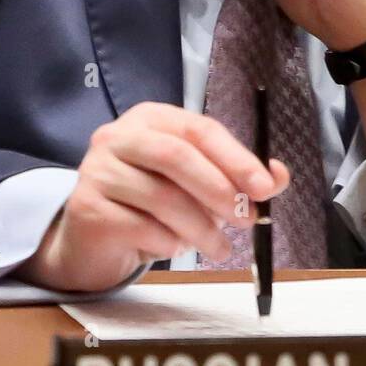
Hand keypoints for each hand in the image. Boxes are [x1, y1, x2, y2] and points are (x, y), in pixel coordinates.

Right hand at [18, 103, 288, 293]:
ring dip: (199, 228)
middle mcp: (119, 136)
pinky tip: (173, 247)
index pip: (199, 129)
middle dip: (219, 191)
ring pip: (161, 198)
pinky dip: (168, 243)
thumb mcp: (198, 184)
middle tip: (246, 220)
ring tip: (217, 247)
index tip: (266, 188)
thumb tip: (279, 176)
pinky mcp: (87, 207)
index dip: (236, 158)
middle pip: (176, 156)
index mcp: (152, 119)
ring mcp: (98, 170)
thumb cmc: (151, 203)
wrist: (95, 237)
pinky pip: (141, 227)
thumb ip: (238, 177)